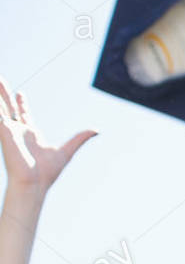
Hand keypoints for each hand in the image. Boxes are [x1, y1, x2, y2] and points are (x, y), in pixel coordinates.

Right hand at [0, 78, 95, 200]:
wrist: (33, 182)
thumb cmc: (48, 172)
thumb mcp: (67, 151)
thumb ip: (80, 139)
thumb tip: (96, 130)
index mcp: (32, 135)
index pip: (24, 115)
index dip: (22, 104)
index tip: (20, 94)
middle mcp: (19, 131)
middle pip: (10, 108)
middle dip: (6, 95)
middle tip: (2, 81)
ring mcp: (10, 131)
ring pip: (2, 107)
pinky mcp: (4, 131)